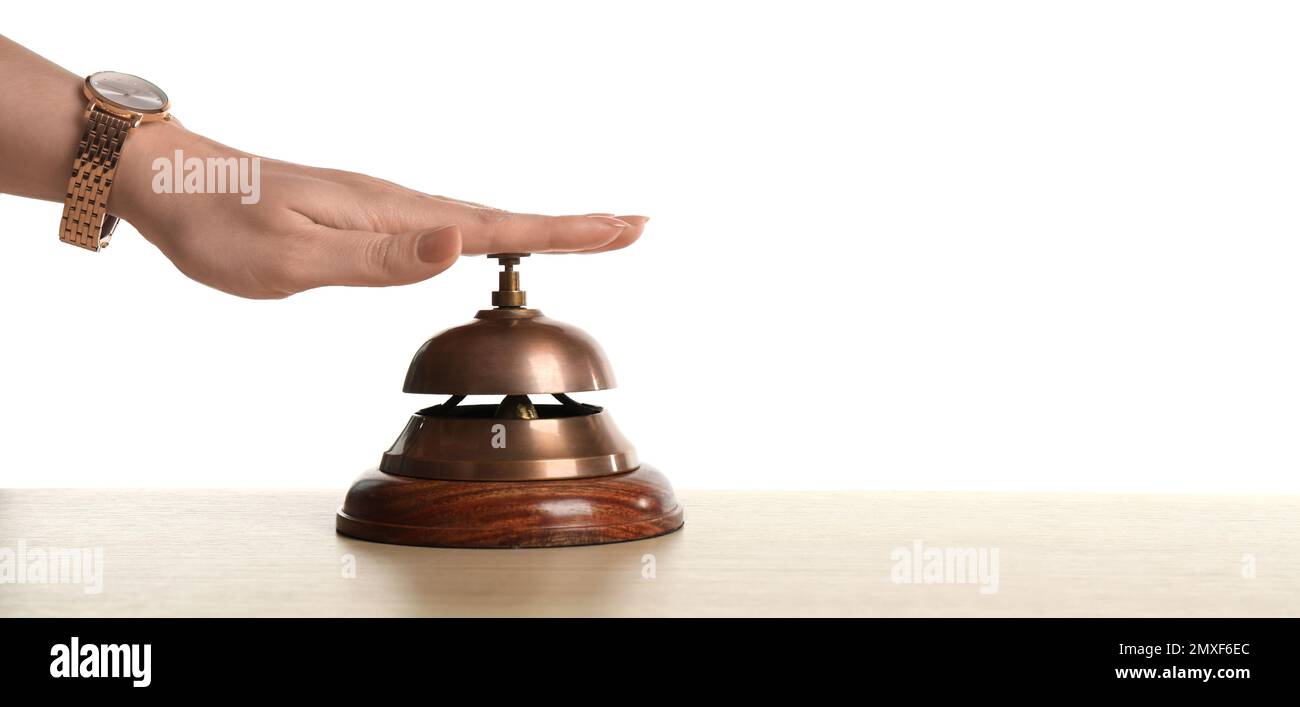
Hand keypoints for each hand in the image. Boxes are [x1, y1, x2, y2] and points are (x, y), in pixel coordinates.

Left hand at [111, 121, 646, 298]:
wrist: (173, 181)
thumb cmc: (224, 225)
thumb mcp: (294, 257)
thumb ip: (379, 259)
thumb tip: (459, 244)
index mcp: (395, 216)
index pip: (499, 227)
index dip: (566, 233)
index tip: (625, 228)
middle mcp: (401, 206)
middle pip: (506, 217)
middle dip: (574, 227)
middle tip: (634, 227)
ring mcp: (387, 209)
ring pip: (481, 219)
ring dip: (541, 228)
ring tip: (589, 233)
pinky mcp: (370, 217)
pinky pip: (450, 224)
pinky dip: (492, 231)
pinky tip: (493, 238)